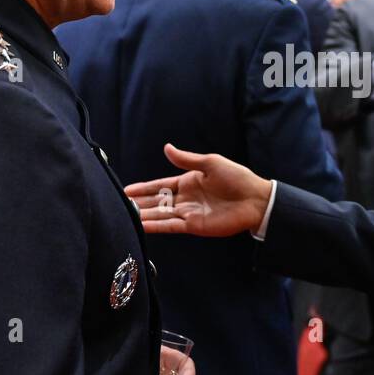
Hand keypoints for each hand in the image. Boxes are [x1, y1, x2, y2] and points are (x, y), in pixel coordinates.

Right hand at [124, 143, 271, 235]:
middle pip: (156, 201)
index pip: (159, 186)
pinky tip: (142, 226)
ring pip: (160, 214)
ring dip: (143, 215)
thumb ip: (186, 160)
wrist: (255, 199)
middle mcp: (185, 199)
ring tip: (124, 215)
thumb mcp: (210, 163)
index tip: (126, 190)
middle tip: (119, 204)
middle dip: (138, 203)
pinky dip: (156, 226)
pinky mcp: (193, 225)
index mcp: (188, 182)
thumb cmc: (236, 178)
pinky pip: (170, 226)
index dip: (143, 188)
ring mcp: (188, 213)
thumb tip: (166, 148)